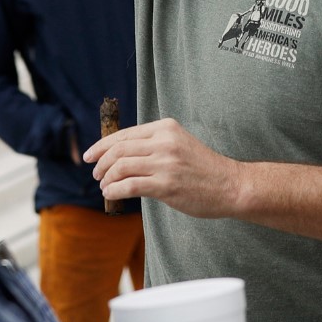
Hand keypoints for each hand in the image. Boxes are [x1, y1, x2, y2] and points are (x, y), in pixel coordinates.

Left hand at [84, 118, 243, 218]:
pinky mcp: (166, 185)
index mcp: (166, 127)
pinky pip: (129, 185)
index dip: (102, 145)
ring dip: (106, 177)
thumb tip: (121, 154)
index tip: (90, 155)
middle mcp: (164, 142)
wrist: (231, 185)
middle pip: (119, 149)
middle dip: (100, 162)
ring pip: (120, 166)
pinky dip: (114, 190)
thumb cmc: (204, 169)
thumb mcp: (179, 144)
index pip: (124, 134)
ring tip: (104, 186)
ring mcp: (165, 163)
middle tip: (95, 173)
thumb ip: (154, 144)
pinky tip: (111, 194)